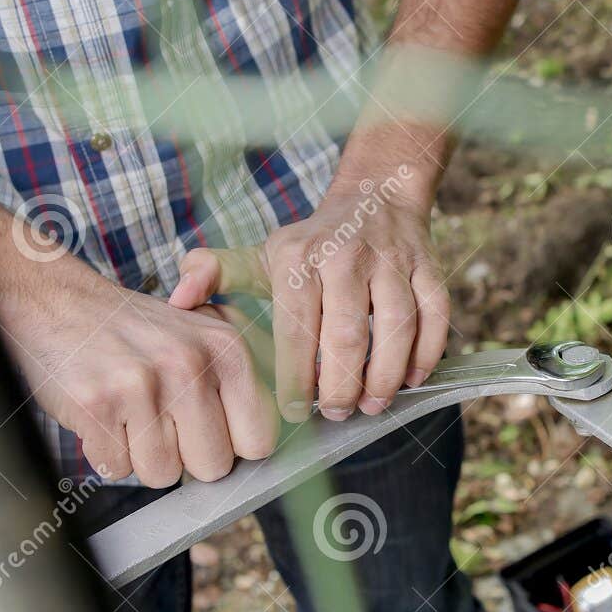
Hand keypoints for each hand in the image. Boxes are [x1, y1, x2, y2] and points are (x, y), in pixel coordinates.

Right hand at [0, 251, 278, 485]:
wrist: (57, 300)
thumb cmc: (134, 332)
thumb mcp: (201, 334)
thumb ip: (237, 383)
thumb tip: (261, 448)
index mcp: (227, 348)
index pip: (258, 442)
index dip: (230, 445)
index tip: (207, 430)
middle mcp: (190, 363)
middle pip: (213, 466)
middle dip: (185, 456)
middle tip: (159, 420)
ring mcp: (142, 384)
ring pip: (163, 474)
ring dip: (142, 455)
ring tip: (128, 413)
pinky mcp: (96, 404)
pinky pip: (117, 469)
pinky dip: (106, 453)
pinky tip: (102, 415)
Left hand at [169, 174, 449, 422]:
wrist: (376, 198)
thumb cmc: (313, 245)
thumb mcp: (263, 255)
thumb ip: (217, 275)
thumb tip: (175, 299)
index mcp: (299, 258)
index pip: (295, 329)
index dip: (296, 378)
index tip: (293, 412)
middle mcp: (346, 256)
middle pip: (347, 334)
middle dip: (342, 385)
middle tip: (337, 413)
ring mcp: (392, 262)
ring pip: (396, 327)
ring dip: (385, 376)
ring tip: (372, 404)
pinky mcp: (429, 269)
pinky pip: (435, 317)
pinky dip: (426, 353)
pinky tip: (410, 380)